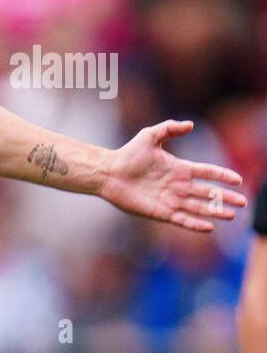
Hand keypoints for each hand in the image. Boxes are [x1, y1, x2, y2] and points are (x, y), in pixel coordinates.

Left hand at [99, 120, 245, 231]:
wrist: (109, 172)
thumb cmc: (128, 154)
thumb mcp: (149, 136)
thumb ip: (169, 129)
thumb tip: (191, 125)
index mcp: (179, 169)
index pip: (206, 172)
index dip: (222, 176)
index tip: (238, 180)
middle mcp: (178, 186)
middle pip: (207, 193)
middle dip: (225, 198)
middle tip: (242, 202)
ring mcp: (170, 200)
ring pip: (198, 207)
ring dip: (215, 212)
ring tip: (231, 215)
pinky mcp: (160, 212)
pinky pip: (181, 219)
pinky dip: (195, 224)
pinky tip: (209, 227)